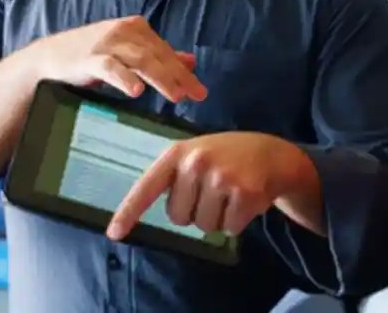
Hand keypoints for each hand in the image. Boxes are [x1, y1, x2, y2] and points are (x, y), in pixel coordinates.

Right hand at [23, 16, 206, 102]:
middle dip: (179, 76)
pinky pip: (111, 67)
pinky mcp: (90, 58)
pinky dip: (125, 78)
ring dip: (160, 78)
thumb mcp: (128, 53)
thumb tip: (191, 61)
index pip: (165, 51)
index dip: (184, 71)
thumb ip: (158, 56)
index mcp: (136, 28)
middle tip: (196, 95)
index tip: (200, 92)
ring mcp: (107, 43)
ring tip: (175, 96)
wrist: (49, 57)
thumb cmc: (92, 56)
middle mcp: (124, 31)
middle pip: (157, 55)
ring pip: (141, 60)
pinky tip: (136, 91)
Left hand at [106, 132, 310, 239]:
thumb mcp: (196, 154)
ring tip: (230, 194)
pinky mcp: (244, 193)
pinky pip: (229, 228)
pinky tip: (245, 200)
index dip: (129, 213)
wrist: (273, 153)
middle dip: (195, 212)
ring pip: (204, 226)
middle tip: (212, 192)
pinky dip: (238, 222)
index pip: (146, 187)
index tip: (114, 234)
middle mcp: (196, 162)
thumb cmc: (227, 157)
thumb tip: (151, 212)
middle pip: (178, 217)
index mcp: (177, 153)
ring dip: (218, 218)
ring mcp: (220, 177)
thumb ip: (174, 177)